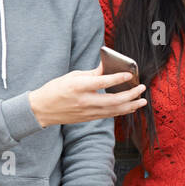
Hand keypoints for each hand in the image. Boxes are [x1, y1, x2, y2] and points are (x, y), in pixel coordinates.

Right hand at [29, 64, 146, 127]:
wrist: (42, 110)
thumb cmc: (56, 89)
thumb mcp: (72, 76)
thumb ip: (93, 73)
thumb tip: (108, 67)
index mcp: (78, 87)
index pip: (101, 82)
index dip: (117, 78)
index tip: (129, 75)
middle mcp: (84, 101)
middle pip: (113, 100)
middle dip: (130, 95)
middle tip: (141, 89)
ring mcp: (87, 112)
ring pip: (114, 110)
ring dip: (130, 105)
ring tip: (142, 100)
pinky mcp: (89, 118)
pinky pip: (109, 115)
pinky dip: (121, 111)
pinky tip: (130, 107)